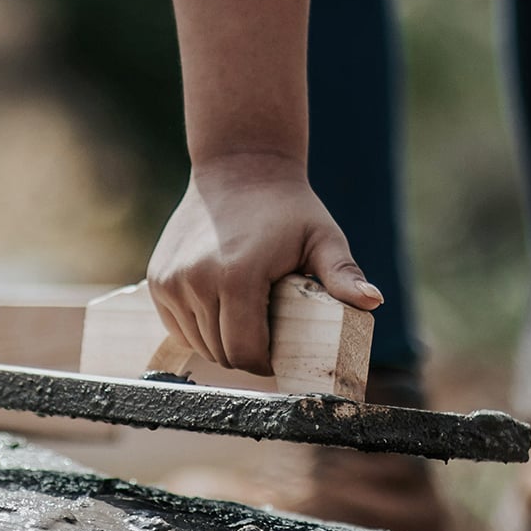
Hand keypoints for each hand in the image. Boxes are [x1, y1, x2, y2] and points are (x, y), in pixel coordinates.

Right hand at [146, 154, 380, 376]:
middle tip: (267, 337)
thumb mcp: (322, 238)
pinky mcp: (158, 281)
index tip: (280, 354)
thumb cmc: (287, 208)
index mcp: (237, 277)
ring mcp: (171, 282)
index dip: (266, 362)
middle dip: (246, 354)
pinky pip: (179, 327)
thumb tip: (372, 301)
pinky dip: (198, 329)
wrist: (238, 168)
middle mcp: (196, 281)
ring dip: (221, 342)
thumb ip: (342, 274)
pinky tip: (219, 309)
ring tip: (245, 320)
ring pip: (198, 344)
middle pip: (221, 352)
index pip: (246, 352)